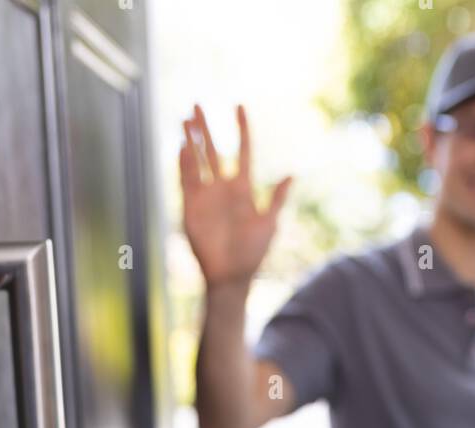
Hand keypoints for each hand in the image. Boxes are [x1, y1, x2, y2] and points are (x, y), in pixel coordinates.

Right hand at [180, 104, 291, 286]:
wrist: (230, 275)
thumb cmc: (252, 253)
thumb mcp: (269, 224)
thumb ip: (276, 198)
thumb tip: (291, 176)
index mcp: (243, 188)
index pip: (243, 150)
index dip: (241, 128)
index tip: (239, 106)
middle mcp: (223, 187)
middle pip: (213, 150)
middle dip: (205, 128)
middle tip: (196, 105)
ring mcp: (206, 196)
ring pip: (197, 161)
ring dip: (191, 140)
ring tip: (185, 119)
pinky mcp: (191, 207)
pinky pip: (187, 180)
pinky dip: (185, 163)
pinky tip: (183, 146)